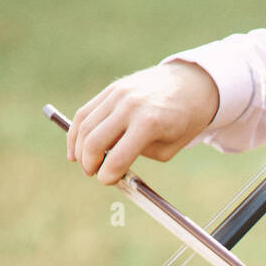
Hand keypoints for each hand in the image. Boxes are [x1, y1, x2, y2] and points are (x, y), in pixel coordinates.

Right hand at [67, 60, 219, 184]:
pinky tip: (75, 147)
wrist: (189, 84)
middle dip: (89, 163)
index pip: (117, 156)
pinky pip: (85, 112)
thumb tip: (109, 165)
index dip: (107, 175)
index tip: (106, 181)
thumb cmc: (181, 121)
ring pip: (85, 125)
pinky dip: (76, 131)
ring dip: (79, 149)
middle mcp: (130, 106)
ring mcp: (117, 95)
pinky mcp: (111, 89)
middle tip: (92, 173)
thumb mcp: (168, 148)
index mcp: (148, 124)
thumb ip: (139, 157)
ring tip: (84, 163)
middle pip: (94, 141)